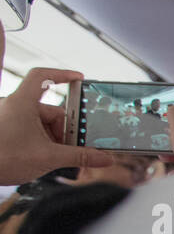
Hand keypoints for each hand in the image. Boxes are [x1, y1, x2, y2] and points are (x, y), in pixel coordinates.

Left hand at [0, 68, 114, 184]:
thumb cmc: (2, 158)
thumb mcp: (48, 158)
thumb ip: (79, 157)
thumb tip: (103, 158)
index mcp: (23, 103)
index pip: (42, 77)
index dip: (62, 74)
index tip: (79, 78)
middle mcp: (17, 108)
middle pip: (52, 110)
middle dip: (68, 130)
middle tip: (80, 146)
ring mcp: (13, 121)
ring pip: (45, 125)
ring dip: (59, 141)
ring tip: (65, 159)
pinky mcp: (11, 133)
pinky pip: (36, 134)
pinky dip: (48, 145)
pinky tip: (54, 160)